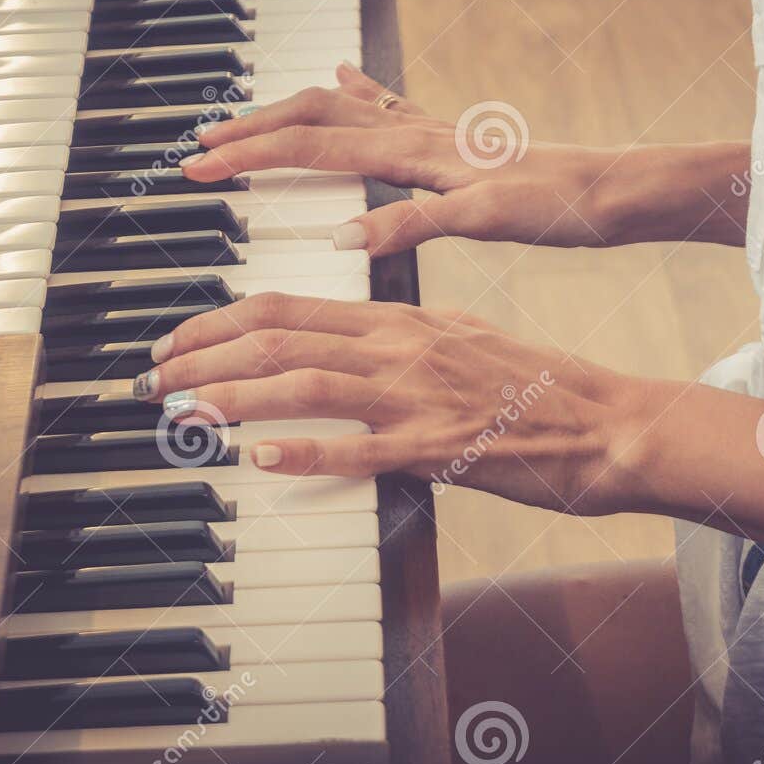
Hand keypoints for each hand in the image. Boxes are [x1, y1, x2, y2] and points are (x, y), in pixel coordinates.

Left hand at [132, 293, 651, 513]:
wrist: (608, 422)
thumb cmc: (537, 385)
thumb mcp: (461, 337)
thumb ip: (399, 336)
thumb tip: (346, 344)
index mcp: (401, 318)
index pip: (289, 307)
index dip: (219, 321)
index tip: (177, 342)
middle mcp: (400, 346)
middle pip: (278, 337)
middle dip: (202, 354)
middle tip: (155, 379)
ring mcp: (417, 396)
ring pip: (304, 383)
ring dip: (231, 396)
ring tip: (182, 409)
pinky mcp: (439, 449)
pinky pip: (361, 449)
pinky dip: (306, 452)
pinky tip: (260, 457)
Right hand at [184, 63, 751, 254]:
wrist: (616, 189)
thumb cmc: (561, 204)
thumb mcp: (486, 219)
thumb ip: (413, 222)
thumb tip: (341, 236)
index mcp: (416, 150)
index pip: (312, 144)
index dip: (251, 154)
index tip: (200, 164)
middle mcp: (418, 132)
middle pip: (314, 112)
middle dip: (253, 126)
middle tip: (203, 142)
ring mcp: (433, 132)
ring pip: (342, 105)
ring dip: (289, 108)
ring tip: (249, 111)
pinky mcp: (451, 141)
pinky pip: (385, 105)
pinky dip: (351, 92)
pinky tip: (345, 76)